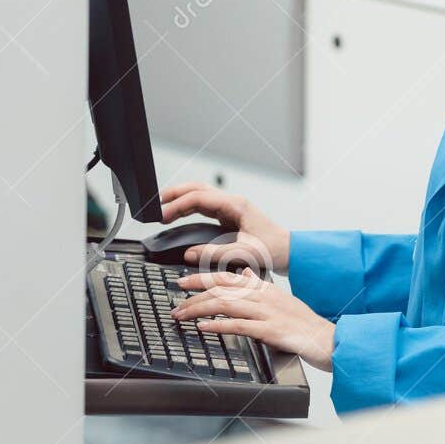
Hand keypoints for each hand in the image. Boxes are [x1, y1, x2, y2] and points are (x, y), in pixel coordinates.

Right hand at [159, 183, 290, 274]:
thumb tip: (189, 253)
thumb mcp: (242, 254)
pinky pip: (204, 206)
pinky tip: (179, 216)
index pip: (198, 198)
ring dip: (180, 199)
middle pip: (197, 189)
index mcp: (235, 206)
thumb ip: (214, 253)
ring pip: (200, 195)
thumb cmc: (272, 250)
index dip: (177, 206)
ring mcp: (231, 208)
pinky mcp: (230, 216)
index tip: (161, 217)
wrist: (288, 251)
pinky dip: (189, 208)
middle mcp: (232, 203)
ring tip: (162, 210)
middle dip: (174, 194)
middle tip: (155, 205)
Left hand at [171, 269, 334, 370]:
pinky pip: (238, 326)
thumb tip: (243, 272)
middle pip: (222, 288)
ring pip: (226, 304)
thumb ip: (261, 285)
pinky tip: (203, 328)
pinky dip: (218, 325)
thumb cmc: (304, 323)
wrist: (326, 339)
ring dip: (199, 308)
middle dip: (195, 291)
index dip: (203, 277)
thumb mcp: (282, 298)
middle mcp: (263, 297)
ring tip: (182, 314)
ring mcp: (266, 313)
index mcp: (264, 288)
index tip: (183, 281)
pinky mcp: (269, 330)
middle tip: (175, 298)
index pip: (228, 277)